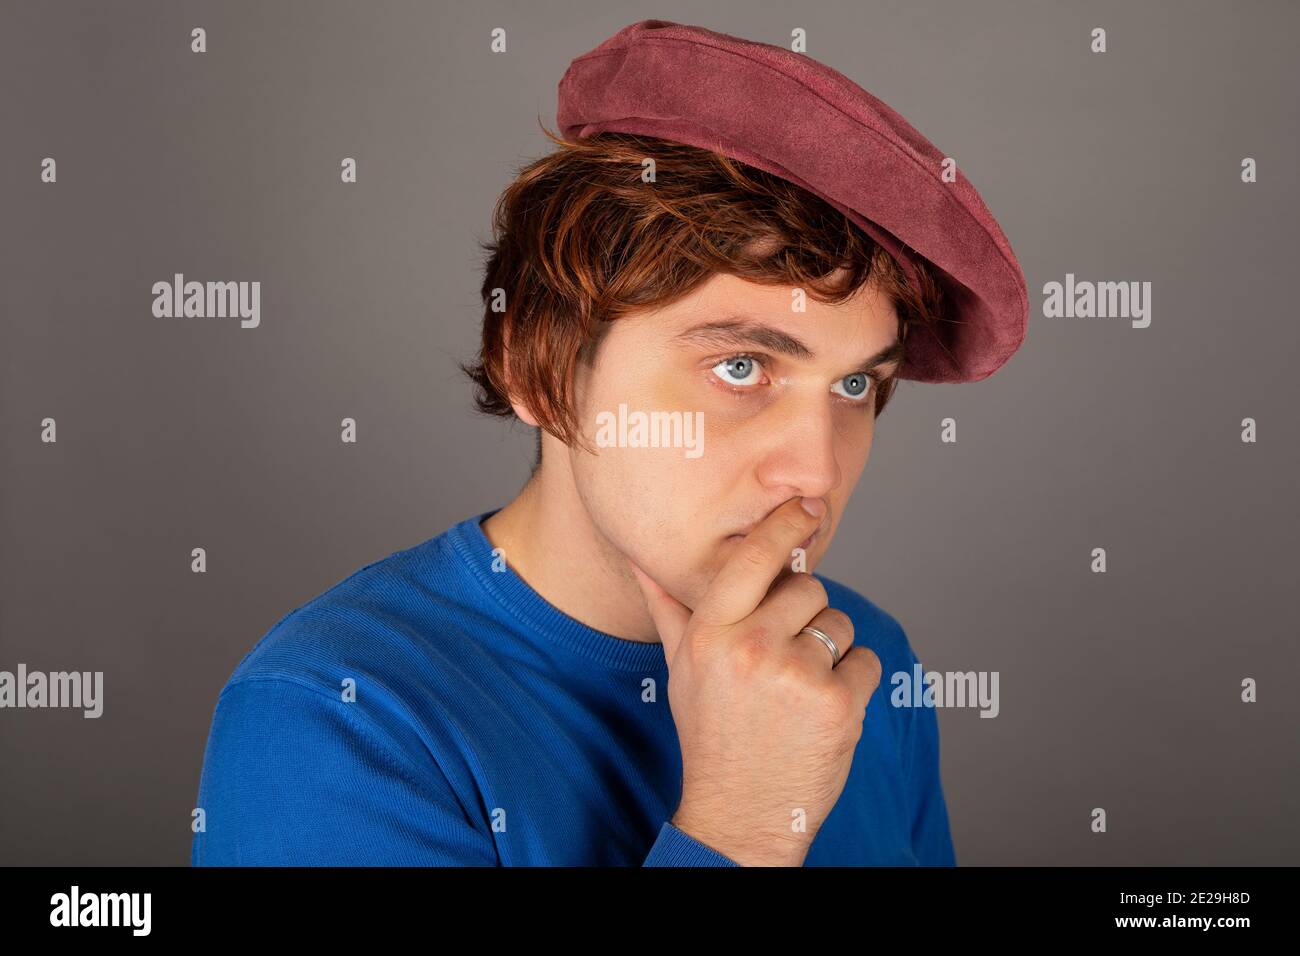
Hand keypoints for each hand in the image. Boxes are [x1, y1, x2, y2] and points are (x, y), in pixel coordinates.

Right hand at [631, 496, 882, 865]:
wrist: (740, 813)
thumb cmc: (710, 734)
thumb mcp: (681, 668)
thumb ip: (668, 607)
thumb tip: (641, 558)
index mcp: (710, 633)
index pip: (754, 556)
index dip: (785, 525)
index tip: (808, 507)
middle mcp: (751, 648)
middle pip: (809, 588)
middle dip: (805, 614)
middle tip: (783, 657)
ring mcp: (797, 675)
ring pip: (840, 623)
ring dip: (830, 649)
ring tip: (797, 689)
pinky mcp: (838, 703)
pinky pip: (866, 660)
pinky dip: (854, 682)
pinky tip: (821, 709)